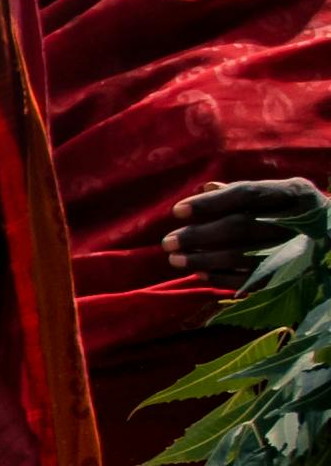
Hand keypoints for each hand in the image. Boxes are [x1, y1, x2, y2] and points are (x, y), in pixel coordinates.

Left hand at [171, 177, 330, 293]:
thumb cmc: (299, 211)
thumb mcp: (280, 194)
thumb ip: (243, 192)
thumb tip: (205, 187)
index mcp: (295, 192)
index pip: (246, 194)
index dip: (210, 202)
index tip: (177, 210)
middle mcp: (299, 219)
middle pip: (240, 226)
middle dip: (199, 235)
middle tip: (166, 241)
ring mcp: (297, 248)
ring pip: (243, 255)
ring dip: (204, 259)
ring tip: (174, 259)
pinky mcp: (293, 273)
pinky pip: (252, 278)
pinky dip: (223, 277)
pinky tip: (200, 274)